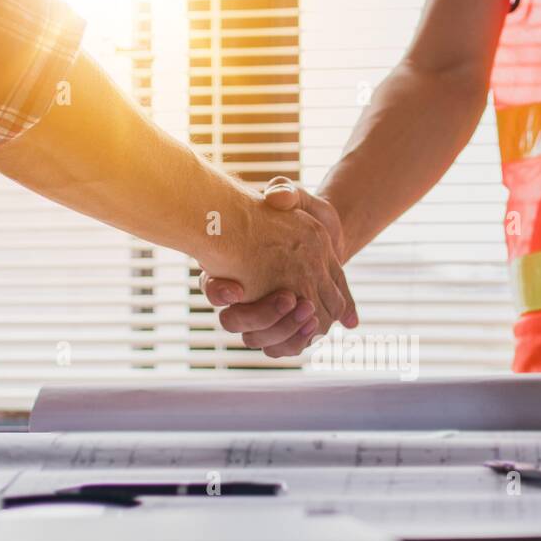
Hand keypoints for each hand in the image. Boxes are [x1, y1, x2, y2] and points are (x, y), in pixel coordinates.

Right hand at [201, 178, 357, 356]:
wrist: (327, 235)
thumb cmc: (302, 214)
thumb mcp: (294, 196)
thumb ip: (284, 192)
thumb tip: (277, 199)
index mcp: (231, 266)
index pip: (213, 287)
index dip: (219, 291)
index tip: (235, 288)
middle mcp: (242, 296)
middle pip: (235, 323)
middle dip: (260, 316)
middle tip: (289, 298)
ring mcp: (264, 315)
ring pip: (259, 340)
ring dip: (283, 330)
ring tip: (308, 311)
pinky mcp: (288, 327)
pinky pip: (284, 348)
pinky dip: (298, 341)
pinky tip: (315, 323)